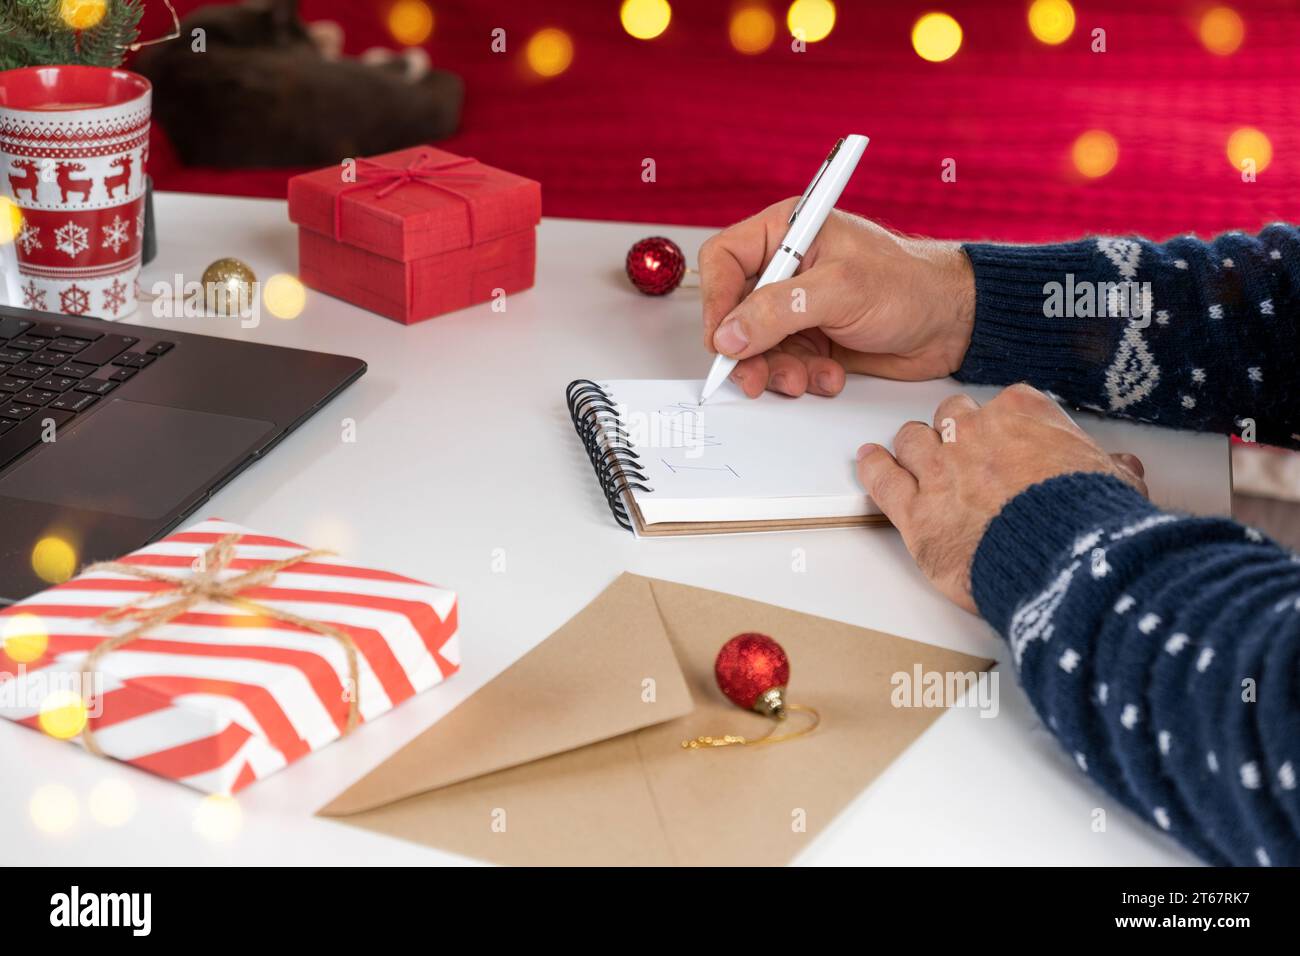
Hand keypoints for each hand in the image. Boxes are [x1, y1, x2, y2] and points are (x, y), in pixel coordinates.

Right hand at [699, 199, 975, 397]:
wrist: (953, 323)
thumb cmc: (911, 285)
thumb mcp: (841, 290)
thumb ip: (779, 310)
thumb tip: (729, 334)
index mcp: (789, 232)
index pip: (725, 261)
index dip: (716, 301)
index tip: (721, 339)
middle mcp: (788, 269)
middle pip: (734, 312)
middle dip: (746, 349)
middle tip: (754, 377)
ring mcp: (798, 307)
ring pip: (757, 346)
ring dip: (776, 370)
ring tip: (804, 379)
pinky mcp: (812, 340)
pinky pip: (785, 365)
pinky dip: (802, 378)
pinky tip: (830, 377)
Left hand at [855, 384, 1147, 613]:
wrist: (1059, 560)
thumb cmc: (1086, 521)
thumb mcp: (1115, 484)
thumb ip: (1110, 468)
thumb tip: (1122, 467)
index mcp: (1022, 414)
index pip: (1003, 404)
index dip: (1000, 426)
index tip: (1003, 440)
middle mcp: (973, 432)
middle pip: (950, 416)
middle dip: (954, 432)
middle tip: (960, 454)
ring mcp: (938, 468)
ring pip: (911, 441)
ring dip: (914, 449)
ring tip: (916, 459)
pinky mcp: (915, 510)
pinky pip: (882, 478)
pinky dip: (874, 469)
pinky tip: (871, 463)